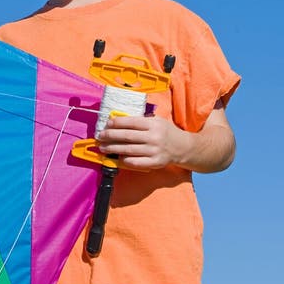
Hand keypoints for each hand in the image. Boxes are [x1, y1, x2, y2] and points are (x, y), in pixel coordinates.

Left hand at [97, 106, 235, 172]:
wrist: (183, 148)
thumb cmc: (166, 132)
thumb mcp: (157, 120)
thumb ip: (141, 120)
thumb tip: (119, 120)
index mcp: (153, 124)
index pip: (131, 122)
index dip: (117, 123)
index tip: (107, 123)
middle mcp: (154, 137)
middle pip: (127, 136)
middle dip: (111, 136)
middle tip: (100, 136)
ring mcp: (154, 151)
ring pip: (129, 150)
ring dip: (113, 148)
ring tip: (103, 147)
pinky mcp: (155, 163)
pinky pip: (136, 162)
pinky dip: (125, 160)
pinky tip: (117, 157)